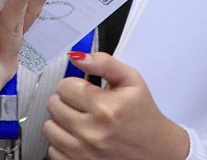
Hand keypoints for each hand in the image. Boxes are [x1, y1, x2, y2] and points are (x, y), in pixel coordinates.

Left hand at [43, 52, 188, 159]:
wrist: (157, 151)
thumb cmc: (143, 116)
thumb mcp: (131, 81)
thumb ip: (104, 63)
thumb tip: (78, 57)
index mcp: (105, 108)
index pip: (64, 86)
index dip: (75, 85)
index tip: (86, 90)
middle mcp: (92, 133)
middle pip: (53, 105)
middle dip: (67, 101)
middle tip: (84, 105)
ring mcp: (84, 153)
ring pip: (49, 127)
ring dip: (62, 121)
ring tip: (80, 121)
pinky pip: (52, 149)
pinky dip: (63, 142)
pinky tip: (79, 138)